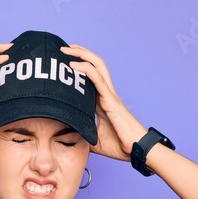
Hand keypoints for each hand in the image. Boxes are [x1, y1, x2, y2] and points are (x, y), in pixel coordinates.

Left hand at [61, 44, 147, 160]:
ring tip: (67, 49)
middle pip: (94, 64)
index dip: (78, 66)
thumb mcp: (95, 141)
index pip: (90, 77)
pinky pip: (97, 78)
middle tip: (63, 48)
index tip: (62, 62)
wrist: (135, 149)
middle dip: (79, 53)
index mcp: (102, 101)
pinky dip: (85, 69)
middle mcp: (106, 93)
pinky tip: (73, 65)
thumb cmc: (121, 145)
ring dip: (81, 54)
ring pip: (97, 65)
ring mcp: (109, 94)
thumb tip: (69, 139)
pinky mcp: (111, 100)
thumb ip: (83, 136)